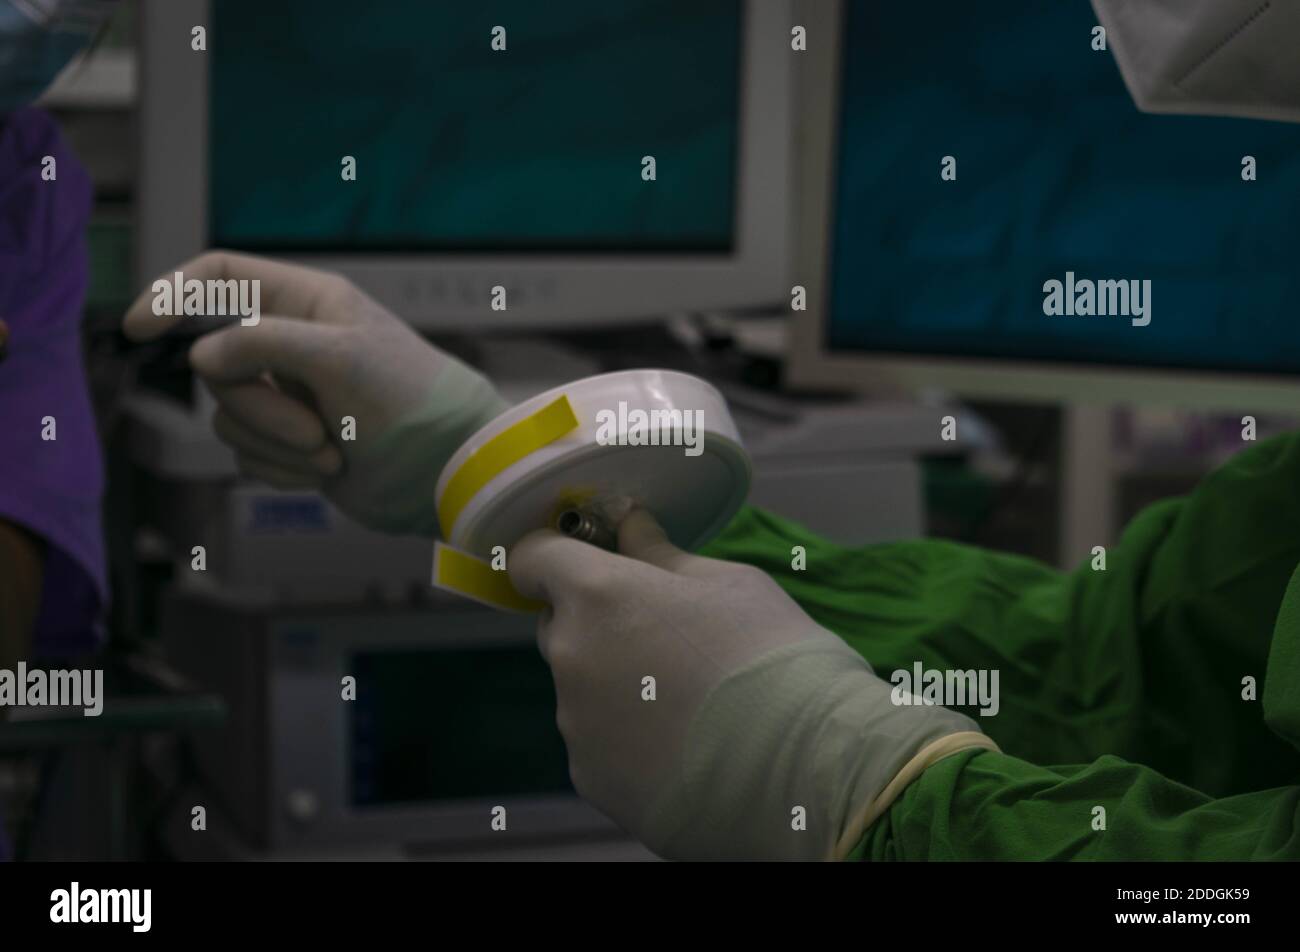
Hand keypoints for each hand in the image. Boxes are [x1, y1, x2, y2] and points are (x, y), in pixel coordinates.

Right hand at [124, 251, 506, 534]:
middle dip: (259, 407)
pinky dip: (284, 470)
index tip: (139, 327)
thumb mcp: (340, 357)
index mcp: (309, 303)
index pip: (221, 276)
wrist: (451, 472)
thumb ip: (262, 344)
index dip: (174, 293)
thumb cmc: (414, 402)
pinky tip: (330, 472)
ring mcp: (293, 396)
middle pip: (218, 364)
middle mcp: (295, 344)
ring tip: (334, 451)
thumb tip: (200, 356)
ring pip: (230, 416)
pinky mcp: (295, 444)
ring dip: (277, 444)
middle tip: (316, 430)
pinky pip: (249, 455)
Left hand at [509, 510, 993, 859]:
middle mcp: (570, 655)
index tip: (583, 560)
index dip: (553, 554)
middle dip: (599, 623)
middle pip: (562, 625)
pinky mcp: (593, 777)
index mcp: (598, 594)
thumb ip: (662, 554)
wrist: (805, 766)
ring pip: (582, 687)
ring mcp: (576, 724)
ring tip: (691, 700)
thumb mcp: (729, 584)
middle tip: (667, 635)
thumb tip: (630, 527)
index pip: (533, 558)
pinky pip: (599, 741)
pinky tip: (686, 744)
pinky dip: (629, 737)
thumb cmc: (774, 658)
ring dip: (617, 684)